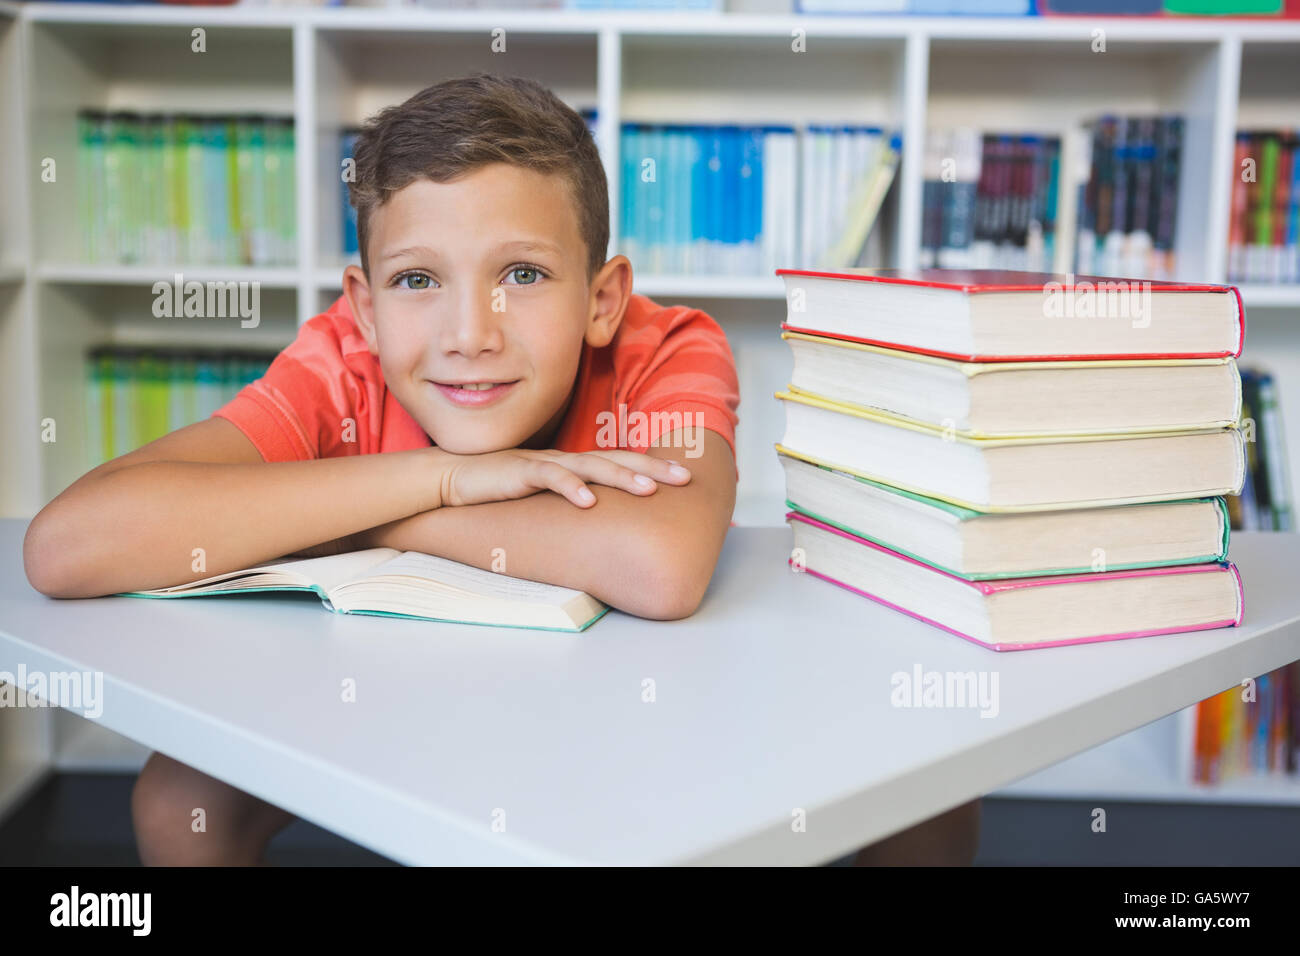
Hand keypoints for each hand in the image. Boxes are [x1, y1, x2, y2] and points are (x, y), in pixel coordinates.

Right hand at [430, 446, 691, 508]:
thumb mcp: (541, 497)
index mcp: (571, 465)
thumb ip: (568, 501)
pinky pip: (549, 478)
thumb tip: (599, 521)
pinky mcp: (519, 472)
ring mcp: (543, 463)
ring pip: (590, 466)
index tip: (685, 476)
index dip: (652, 466)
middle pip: (616, 459)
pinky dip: (570, 488)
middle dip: (653, 467)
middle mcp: (563, 460)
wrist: (450, 478)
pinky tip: (589, 500)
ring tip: (650, 489)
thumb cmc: (497, 489)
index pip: (619, 462)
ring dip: (622, 476)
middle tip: (686, 477)